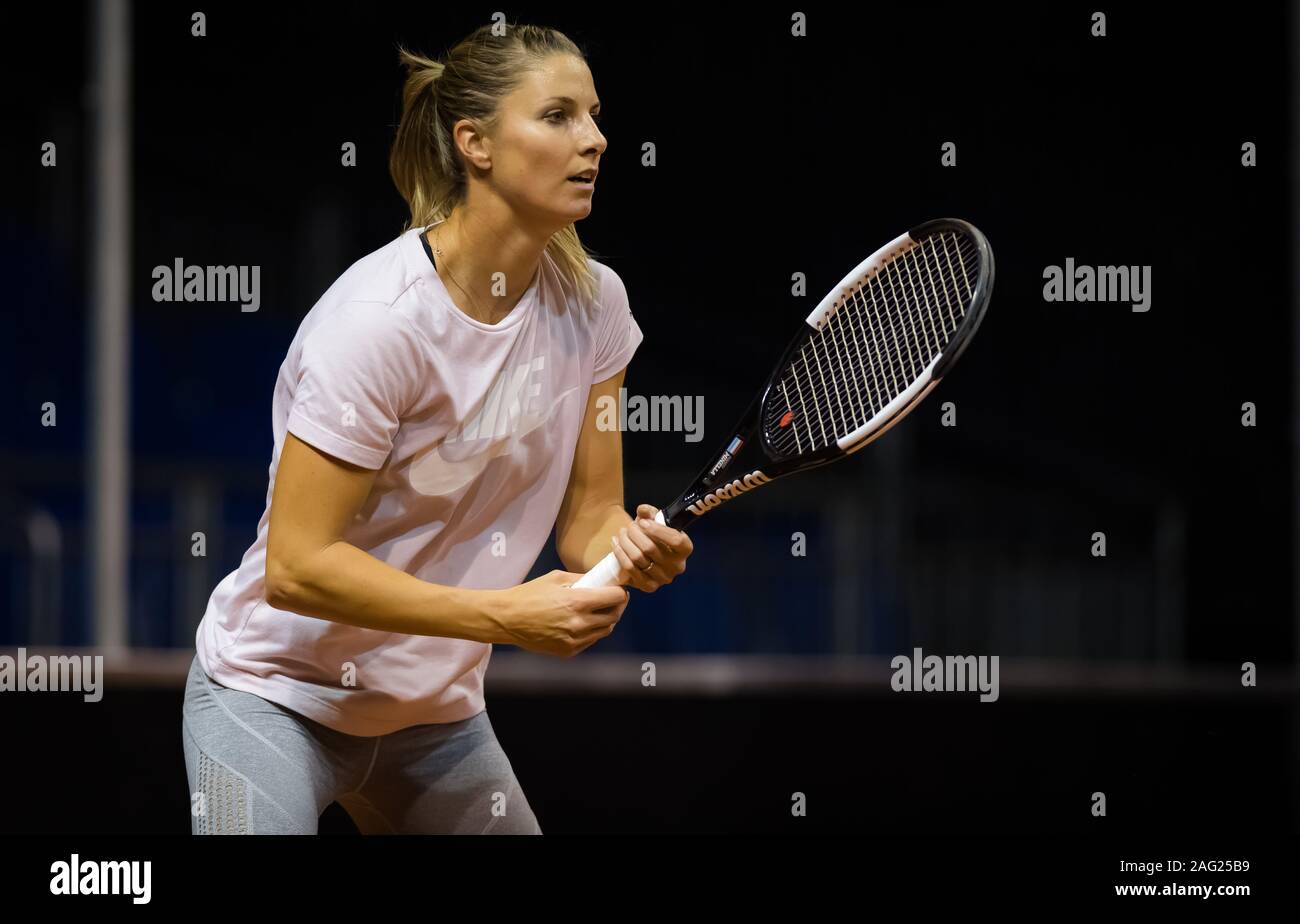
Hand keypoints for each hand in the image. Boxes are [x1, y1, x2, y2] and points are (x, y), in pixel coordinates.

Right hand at [491, 570, 628, 656]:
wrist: (507, 619)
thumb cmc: (528, 595)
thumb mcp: (556, 578)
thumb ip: (582, 579)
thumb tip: (600, 580)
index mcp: (577, 602)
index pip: (615, 598)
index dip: (621, 592)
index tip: (619, 588)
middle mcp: (579, 623)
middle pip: (614, 616)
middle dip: (619, 605)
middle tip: (616, 598)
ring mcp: (574, 640)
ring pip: (605, 630)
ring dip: (608, 619)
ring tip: (601, 610)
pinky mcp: (568, 651)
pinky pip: (591, 640)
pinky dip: (593, 630)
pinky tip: (587, 621)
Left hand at [608, 504, 693, 591]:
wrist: (651, 556)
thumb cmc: (656, 536)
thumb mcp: (657, 521)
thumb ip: (651, 513)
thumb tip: (642, 510)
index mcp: (685, 549)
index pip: (675, 540)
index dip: (657, 530)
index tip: (642, 522)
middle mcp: (677, 566)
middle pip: (650, 548)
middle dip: (634, 533)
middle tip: (628, 527)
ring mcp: (664, 578)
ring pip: (637, 558)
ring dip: (625, 542)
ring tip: (621, 533)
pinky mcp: (649, 586)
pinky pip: (630, 569)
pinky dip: (620, 554)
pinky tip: (616, 543)